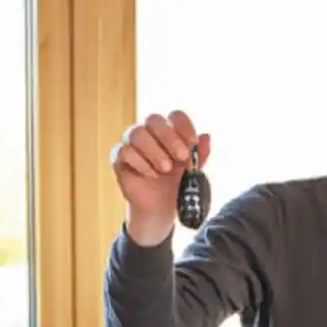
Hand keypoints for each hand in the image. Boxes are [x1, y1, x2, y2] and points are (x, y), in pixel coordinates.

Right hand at [110, 110, 210, 245]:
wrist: (162, 210)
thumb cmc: (176, 186)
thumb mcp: (193, 171)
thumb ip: (199, 154)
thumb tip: (206, 137)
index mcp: (171, 132)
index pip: (175, 117)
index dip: (184, 127)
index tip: (193, 143)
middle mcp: (150, 133)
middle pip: (154, 120)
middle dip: (170, 137)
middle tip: (181, 157)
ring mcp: (133, 144)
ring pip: (138, 134)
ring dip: (154, 152)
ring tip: (165, 170)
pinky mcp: (120, 158)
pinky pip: (126, 151)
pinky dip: (140, 163)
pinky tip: (150, 175)